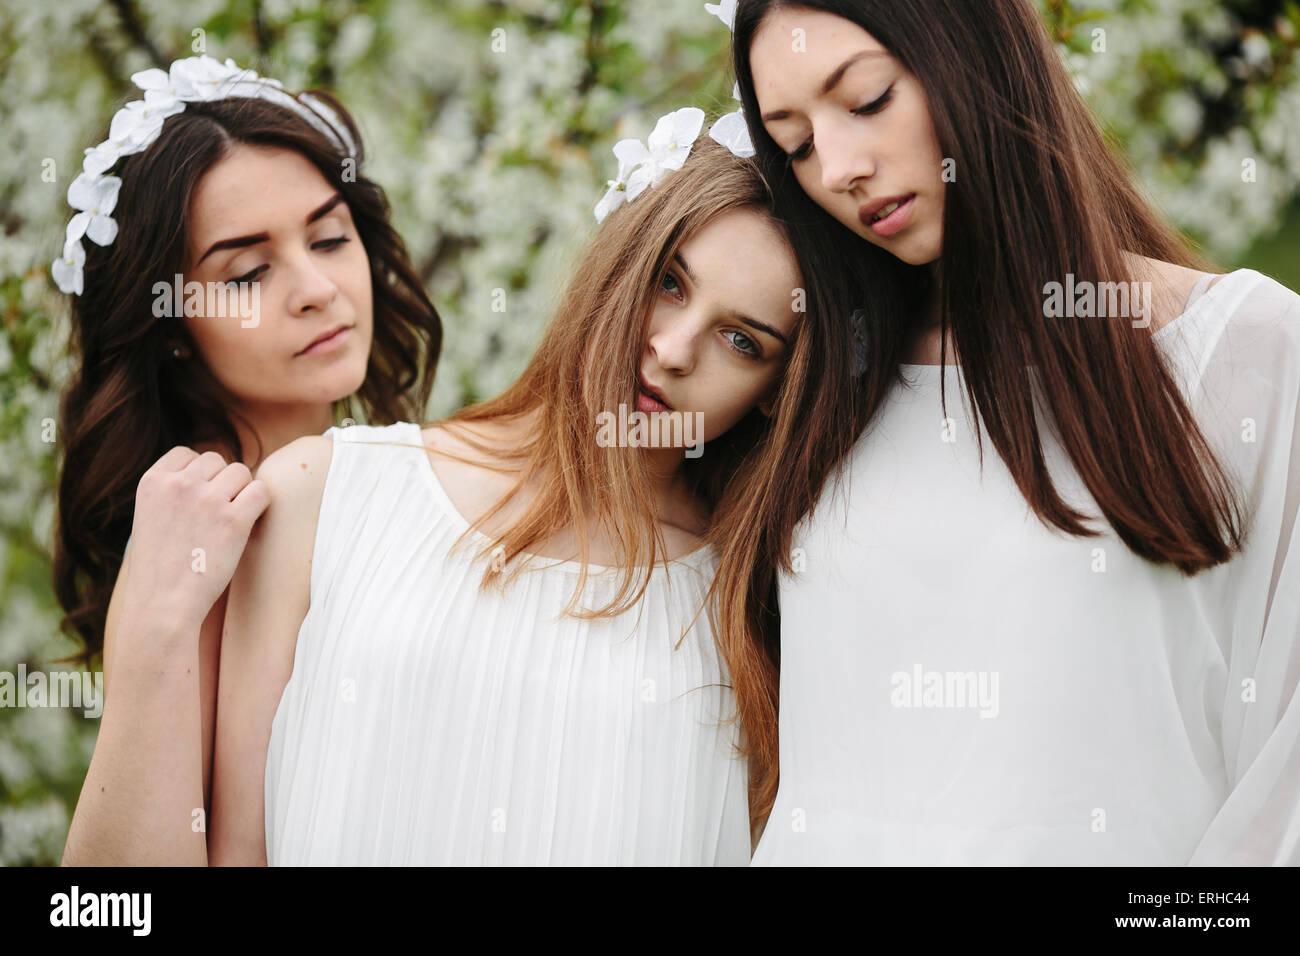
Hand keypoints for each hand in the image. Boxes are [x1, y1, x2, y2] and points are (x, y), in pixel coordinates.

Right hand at [119, 447, 270, 625]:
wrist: (162, 607)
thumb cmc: (159, 570)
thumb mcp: (150, 519)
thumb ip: (172, 492)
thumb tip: (207, 472)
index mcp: (152, 481)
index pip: (187, 454)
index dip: (199, 474)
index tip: (198, 499)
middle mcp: (179, 484)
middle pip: (217, 461)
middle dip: (221, 483)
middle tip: (216, 516)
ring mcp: (207, 500)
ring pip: (241, 472)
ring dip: (241, 493)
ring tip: (229, 522)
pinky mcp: (234, 520)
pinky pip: (262, 491)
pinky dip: (260, 503)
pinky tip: (249, 522)